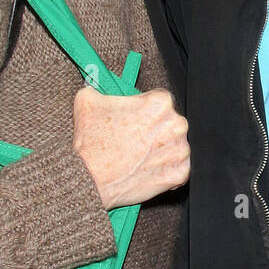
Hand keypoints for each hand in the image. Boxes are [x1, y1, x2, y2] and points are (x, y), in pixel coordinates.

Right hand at [73, 87, 188, 209]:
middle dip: (155, 129)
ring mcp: (180, 150)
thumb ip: (100, 88)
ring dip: (161, 149)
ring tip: (139, 155)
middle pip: (170, 122)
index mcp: (160, 102)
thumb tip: (99, 87)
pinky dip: (166, 169)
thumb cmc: (92, 143)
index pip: (159, 100)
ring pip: (175, 145)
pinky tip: (147, 169)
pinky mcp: (180, 173)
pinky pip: (178, 168)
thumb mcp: (87, 100)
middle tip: (135, 138)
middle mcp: (176, 124)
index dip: (145, 110)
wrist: (90, 180)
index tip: (136, 118)